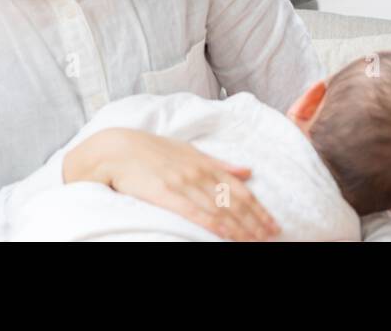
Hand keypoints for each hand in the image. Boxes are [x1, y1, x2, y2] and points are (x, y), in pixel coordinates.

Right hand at [64, 127, 280, 240]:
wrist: (117, 149)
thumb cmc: (152, 150)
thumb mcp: (189, 151)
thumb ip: (219, 164)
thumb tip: (248, 171)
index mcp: (206, 164)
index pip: (240, 190)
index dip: (258, 208)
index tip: (272, 223)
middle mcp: (200, 174)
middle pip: (235, 202)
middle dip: (256, 221)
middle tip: (273, 235)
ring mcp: (185, 184)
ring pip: (220, 210)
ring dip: (241, 228)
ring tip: (257, 241)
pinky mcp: (168, 195)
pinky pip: (197, 214)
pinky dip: (216, 226)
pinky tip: (229, 236)